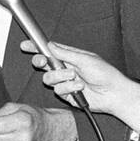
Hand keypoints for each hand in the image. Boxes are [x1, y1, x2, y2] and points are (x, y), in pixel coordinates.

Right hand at [21, 40, 139, 131]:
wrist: (113, 94)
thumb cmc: (104, 73)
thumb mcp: (85, 59)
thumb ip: (65, 53)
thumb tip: (50, 45)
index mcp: (69, 57)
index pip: (49, 50)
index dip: (36, 48)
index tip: (26, 45)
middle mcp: (65, 69)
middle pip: (44, 64)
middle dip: (41, 62)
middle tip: (43, 62)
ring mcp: (65, 82)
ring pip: (49, 78)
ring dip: (61, 77)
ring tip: (74, 76)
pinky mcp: (67, 95)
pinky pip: (58, 90)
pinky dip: (68, 88)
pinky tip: (80, 87)